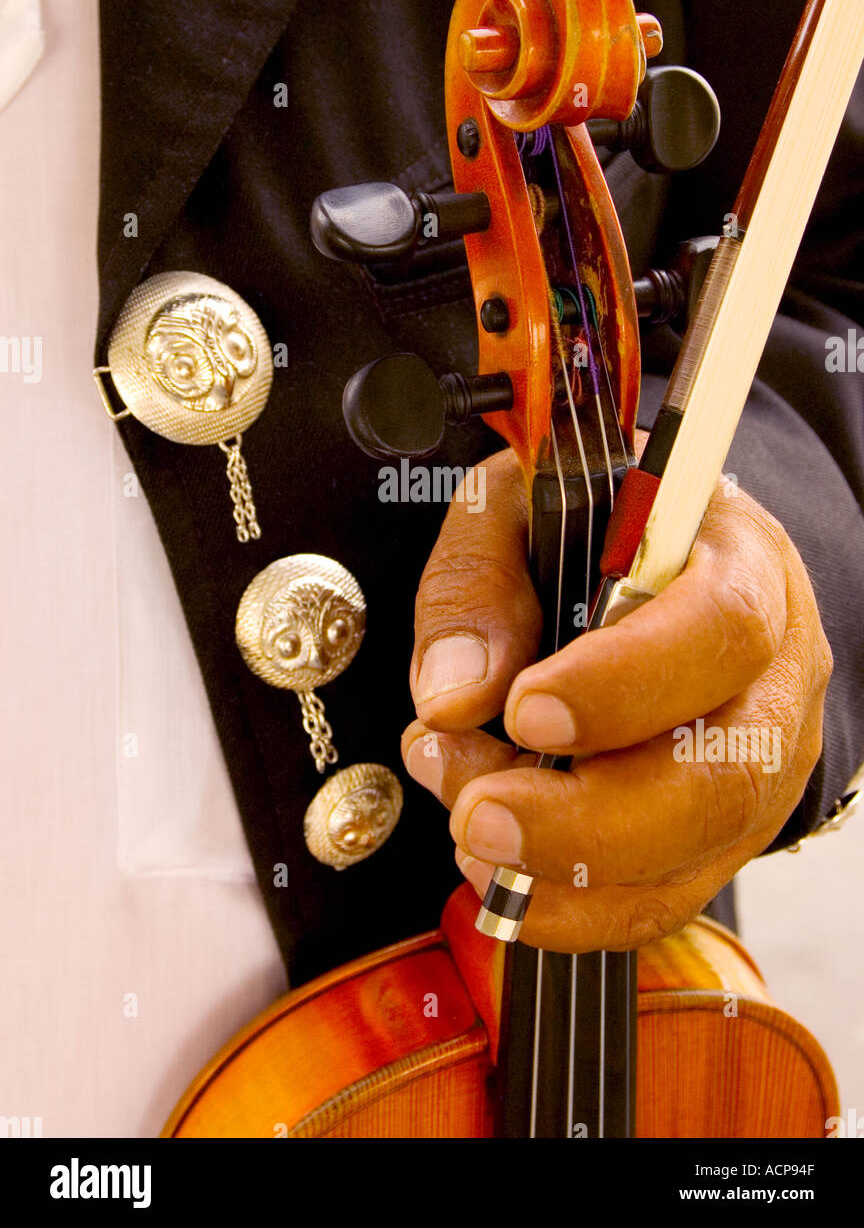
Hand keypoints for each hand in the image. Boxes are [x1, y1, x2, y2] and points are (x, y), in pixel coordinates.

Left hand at [401, 447, 831, 951]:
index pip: (722, 628)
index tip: (523, 710)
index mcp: (741, 563)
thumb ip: (480, 582)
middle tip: (476, 813)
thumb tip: (456, 694)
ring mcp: (760, 762)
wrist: (647, 564)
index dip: (627, 682)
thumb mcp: (519, 509)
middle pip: (727, 772)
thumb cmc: (587, 528)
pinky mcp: (722, 830)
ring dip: (567, 869)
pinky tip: (497, 874)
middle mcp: (775, 673)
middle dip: (589, 818)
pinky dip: (573, 908)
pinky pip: (664, 897)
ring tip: (466, 825)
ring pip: (698, 853)